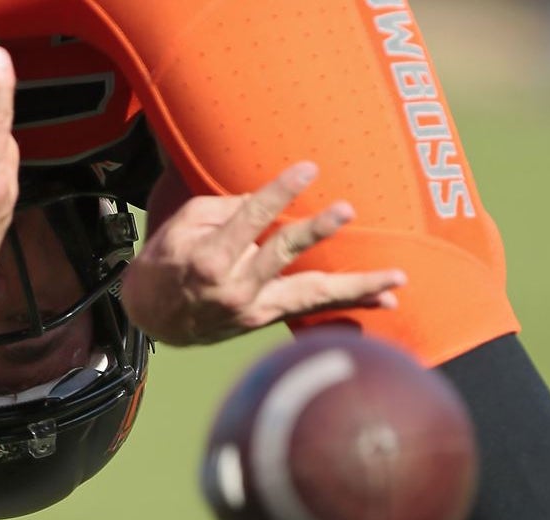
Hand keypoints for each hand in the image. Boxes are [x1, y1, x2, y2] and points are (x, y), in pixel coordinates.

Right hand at [121, 162, 406, 344]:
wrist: (153, 318)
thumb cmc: (166, 262)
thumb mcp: (182, 225)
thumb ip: (226, 210)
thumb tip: (269, 202)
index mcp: (210, 257)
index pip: (250, 218)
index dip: (280, 191)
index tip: (308, 169)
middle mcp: (234, 286)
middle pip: (283, 254)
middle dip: (315, 230)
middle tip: (346, 209)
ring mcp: (252, 309)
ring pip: (312, 294)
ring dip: (357, 287)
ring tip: (396, 279)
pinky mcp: (263, 321)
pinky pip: (312, 310)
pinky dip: (349, 305)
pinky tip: (384, 300)